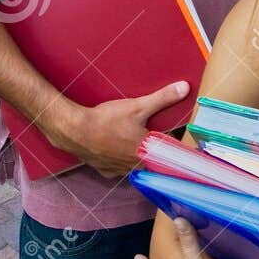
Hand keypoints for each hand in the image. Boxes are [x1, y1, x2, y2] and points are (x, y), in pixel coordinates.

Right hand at [45, 81, 188, 176]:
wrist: (74, 131)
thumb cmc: (107, 120)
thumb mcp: (137, 106)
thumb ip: (163, 98)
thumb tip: (185, 87)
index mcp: (146, 155)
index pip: (166, 155)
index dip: (169, 145)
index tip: (170, 136)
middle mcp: (134, 167)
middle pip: (150, 160)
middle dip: (152, 148)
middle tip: (150, 134)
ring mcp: (118, 170)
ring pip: (133, 164)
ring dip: (135, 154)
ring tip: (132, 139)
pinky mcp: (104, 170)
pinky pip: (117, 167)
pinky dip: (119, 159)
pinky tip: (116, 147)